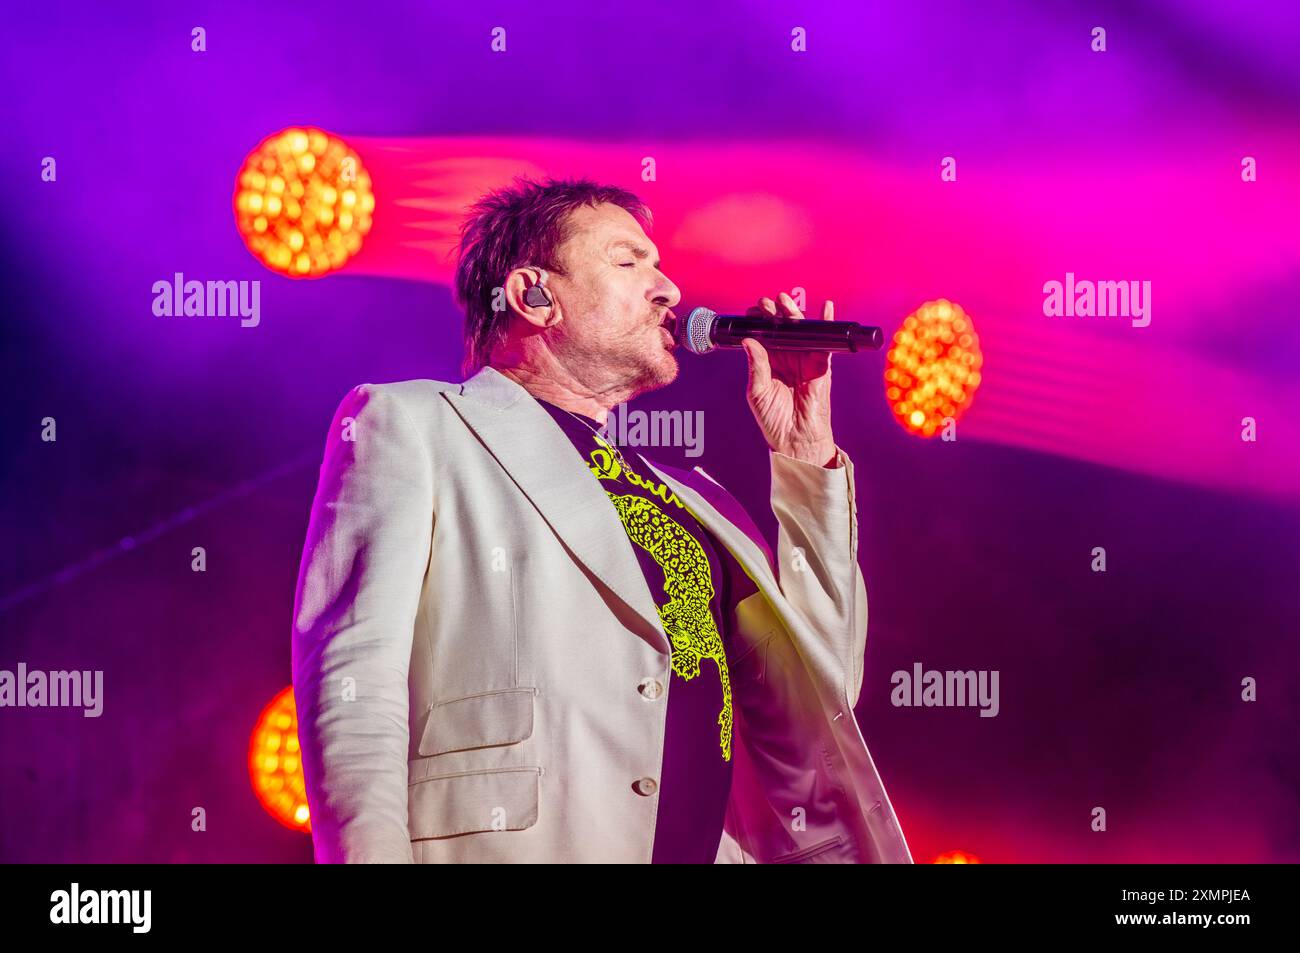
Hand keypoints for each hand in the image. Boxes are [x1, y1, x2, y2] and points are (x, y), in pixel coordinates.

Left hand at [740, 292, 838, 467]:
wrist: (796, 438)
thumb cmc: (774, 419)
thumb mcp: (757, 391)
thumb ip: (756, 365)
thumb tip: (749, 341)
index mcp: (768, 363)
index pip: (763, 336)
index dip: (758, 322)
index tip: (750, 311)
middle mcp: (786, 358)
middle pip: (781, 329)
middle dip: (773, 313)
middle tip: (764, 303)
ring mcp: (804, 359)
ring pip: (800, 330)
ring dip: (793, 313)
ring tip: (784, 300)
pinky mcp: (821, 364)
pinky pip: (825, 340)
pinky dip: (827, 323)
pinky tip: (827, 307)